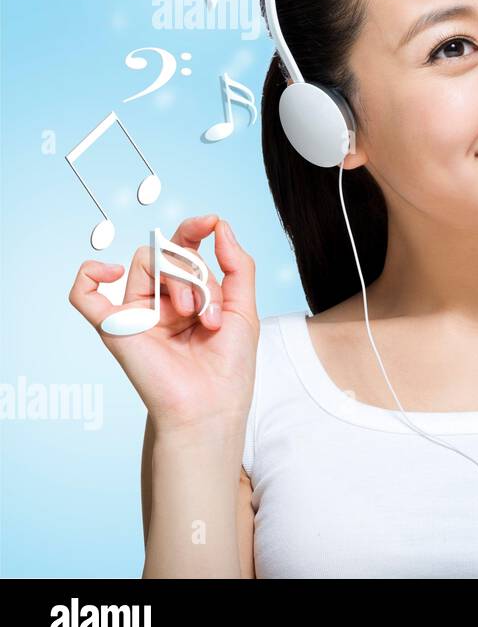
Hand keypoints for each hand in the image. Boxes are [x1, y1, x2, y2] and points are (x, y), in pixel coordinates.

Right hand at [68, 215, 258, 436]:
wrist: (213, 404)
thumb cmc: (229, 364)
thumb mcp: (243, 306)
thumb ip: (236, 264)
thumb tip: (220, 225)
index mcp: (189, 292)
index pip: (183, 246)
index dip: (194, 228)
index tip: (211, 222)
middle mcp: (160, 299)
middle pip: (169, 252)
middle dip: (198, 274)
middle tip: (212, 313)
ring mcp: (136, 311)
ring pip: (145, 261)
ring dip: (178, 281)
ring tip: (196, 317)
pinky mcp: (114, 328)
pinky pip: (83, 293)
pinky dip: (89, 274)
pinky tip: (111, 271)